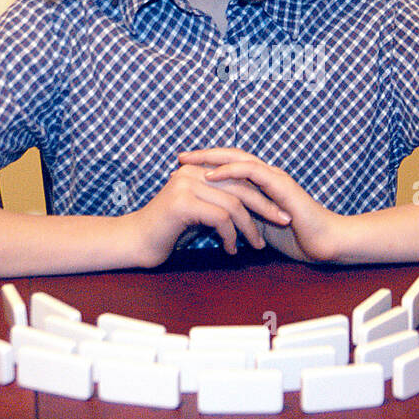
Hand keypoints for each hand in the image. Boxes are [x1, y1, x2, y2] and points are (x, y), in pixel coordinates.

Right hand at [125, 163, 290, 266]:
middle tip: (283, 221)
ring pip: (234, 203)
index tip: (280, 209)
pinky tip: (230, 249)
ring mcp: (186, 185)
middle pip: (241, 186)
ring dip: (249, 227)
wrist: (135, 243)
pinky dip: (231, 235)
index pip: (239, 177)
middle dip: (265, 206)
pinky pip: (220, 217)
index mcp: (198, 169)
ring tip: (256, 244)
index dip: (262, 193)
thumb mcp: (198, 213)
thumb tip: (250, 208)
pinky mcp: (183, 203)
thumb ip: (219, 204)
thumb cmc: (167, 231)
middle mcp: (193, 172)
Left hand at [176, 148, 345, 262]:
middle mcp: (268, 176)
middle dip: (204, 155)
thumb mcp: (260, 228)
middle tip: (180, 157)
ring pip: (239, 159)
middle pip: (231, 156)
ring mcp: (275, 178)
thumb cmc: (298, 238)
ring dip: (211, 158)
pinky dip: (229, 171)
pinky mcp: (281, 186)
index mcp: (263, 184)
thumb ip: (243, 220)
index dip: (208, 165)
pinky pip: (251, 173)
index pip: (231, 166)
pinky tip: (211, 175)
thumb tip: (221, 223)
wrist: (325, 243)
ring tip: (189, 161)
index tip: (184, 169)